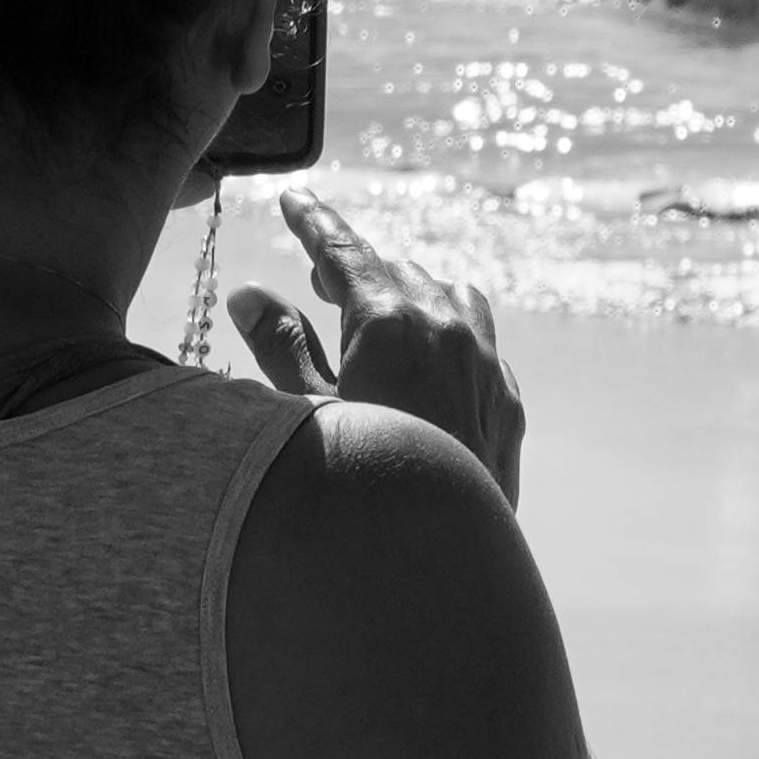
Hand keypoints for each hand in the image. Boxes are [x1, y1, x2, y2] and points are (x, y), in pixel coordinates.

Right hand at [228, 193, 527, 503]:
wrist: (436, 559)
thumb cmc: (357, 485)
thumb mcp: (303, 415)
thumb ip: (279, 347)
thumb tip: (249, 294)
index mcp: (390, 321)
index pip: (345, 252)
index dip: (316, 223)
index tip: (296, 200)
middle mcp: (447, 329)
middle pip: (396, 273)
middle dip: (355, 271)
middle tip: (320, 285)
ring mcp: (488, 364)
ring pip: (449, 297)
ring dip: (409, 295)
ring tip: (373, 318)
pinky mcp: (509, 401)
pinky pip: (481, 342)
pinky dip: (448, 334)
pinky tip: (426, 363)